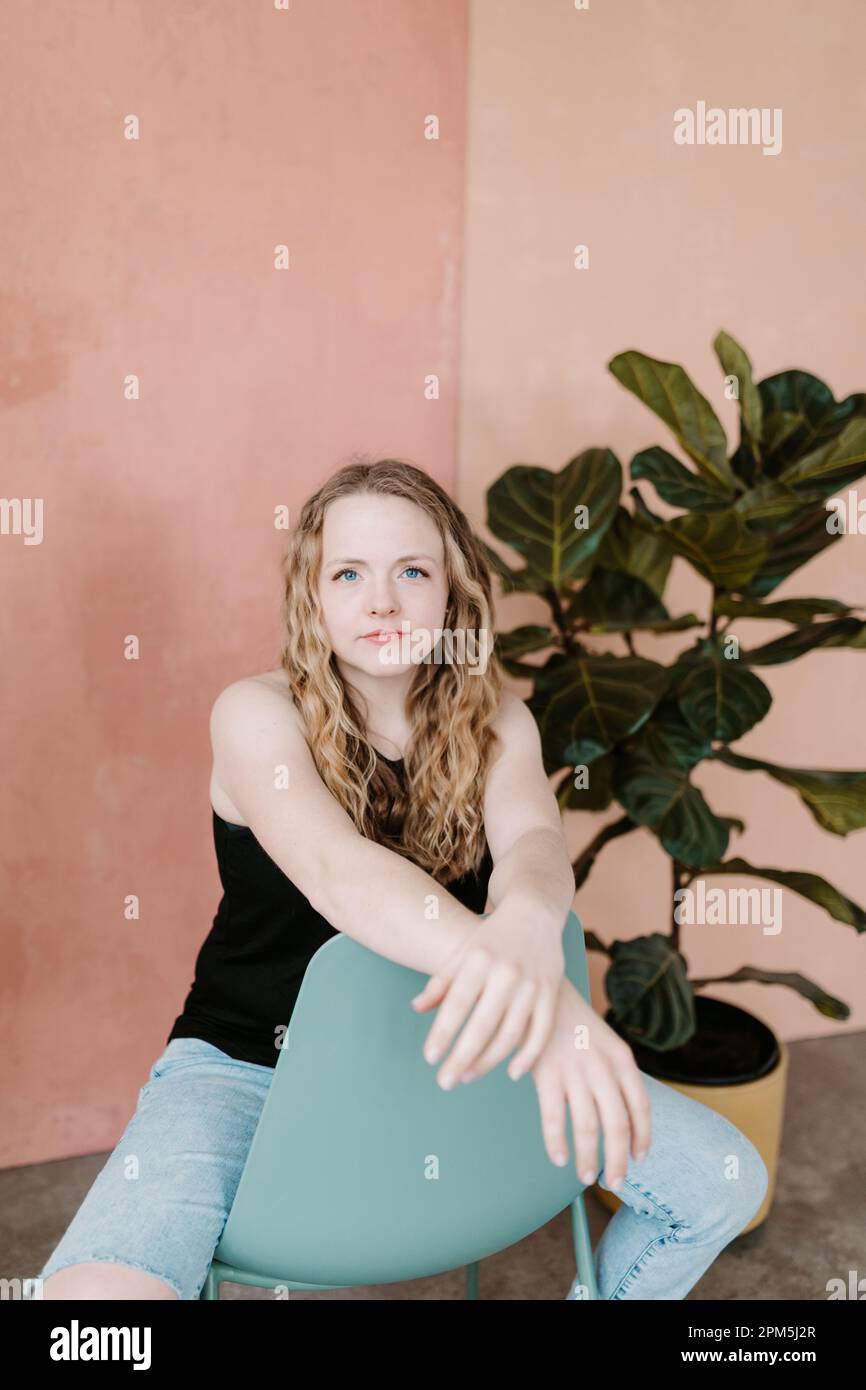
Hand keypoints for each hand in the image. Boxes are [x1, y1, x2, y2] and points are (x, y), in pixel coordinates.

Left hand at [410, 901, 565, 1088]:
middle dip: (462, 1058)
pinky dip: (528, 1057)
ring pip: (511, 1035)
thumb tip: (416, 1008)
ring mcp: (532, 985)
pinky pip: (541, 1033)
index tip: (430, 1058)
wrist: (534, 914)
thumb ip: (441, 981)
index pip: (458, 1004)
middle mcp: (506, 973)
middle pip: (483, 1025)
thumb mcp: (463, 952)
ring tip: (467, 1076)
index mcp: (479, 960)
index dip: (443, 1033)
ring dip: (489, 1062)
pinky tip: (511, 1073)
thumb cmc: (492, 938)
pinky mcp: (551, 994)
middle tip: (445, 1082)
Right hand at [529, 977, 651, 1189]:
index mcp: (622, 1058)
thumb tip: (625, 1123)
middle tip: (615, 1183)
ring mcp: (573, 1070)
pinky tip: (559, 1158)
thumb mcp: (605, 1042)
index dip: (642, 1138)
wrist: (540, 989)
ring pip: (586, 1127)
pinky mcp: (545, 1073)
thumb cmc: (573, 1021)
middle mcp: (602, 1066)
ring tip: (586, 1176)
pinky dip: (556, 1143)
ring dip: (588, 1158)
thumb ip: (616, 1077)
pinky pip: (553, 1118)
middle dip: (617, 1160)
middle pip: (616, 1125)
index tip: (639, 1159)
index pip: (640, 1107)